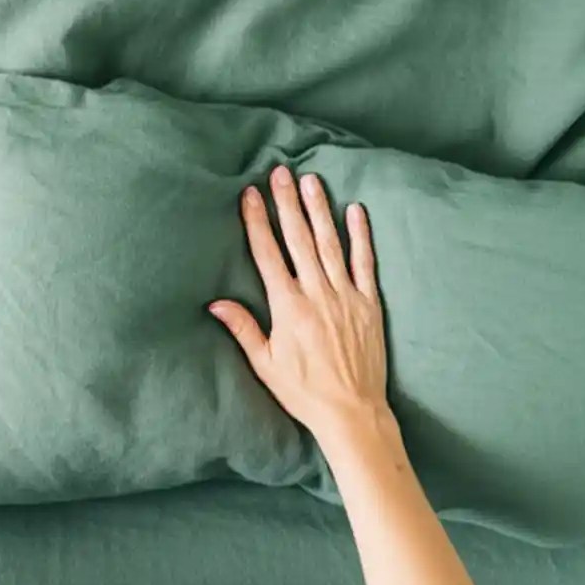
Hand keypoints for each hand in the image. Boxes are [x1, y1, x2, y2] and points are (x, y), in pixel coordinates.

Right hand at [209, 166, 388, 436]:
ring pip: (330, 243)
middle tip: (280, 173)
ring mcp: (346, 296)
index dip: (258, 222)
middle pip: (299, 239)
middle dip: (287, 204)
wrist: (352, 412)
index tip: (250, 194)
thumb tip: (214, 302)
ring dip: (320, 210)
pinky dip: (360, 235)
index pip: (268, 254)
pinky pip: (364, 262)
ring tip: (311, 181)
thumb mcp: (264, 364)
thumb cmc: (303, 391)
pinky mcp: (369, 304)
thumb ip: (243, 328)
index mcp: (288, 307)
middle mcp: (317, 294)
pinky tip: (356, 211)